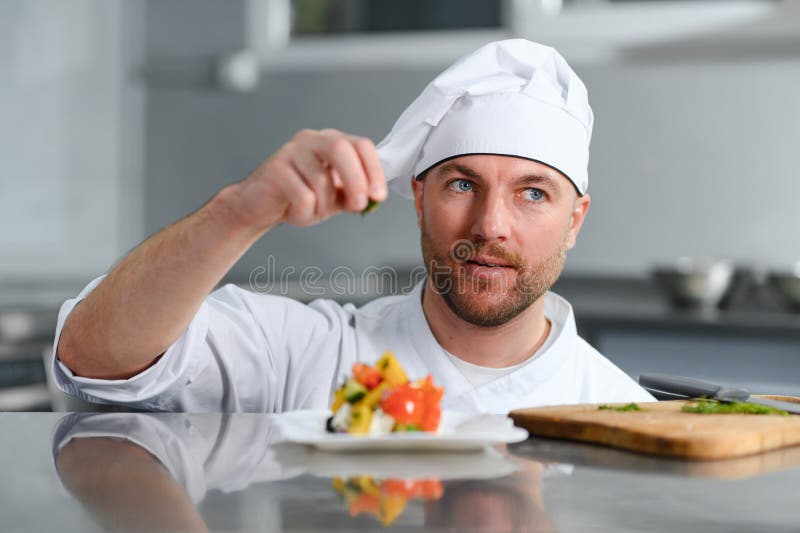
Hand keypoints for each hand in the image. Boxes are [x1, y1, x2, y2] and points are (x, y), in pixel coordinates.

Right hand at [233, 128, 386, 228]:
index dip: (374, 170)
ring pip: (321, 179)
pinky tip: (295, 212)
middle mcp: (311, 140)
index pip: (361, 145)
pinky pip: (303, 196)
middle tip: (358, 204)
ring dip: (324, 205)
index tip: (379, 195)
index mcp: (330, 141)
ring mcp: (291, 152)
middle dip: (356, 180)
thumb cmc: (297, 198)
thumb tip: (375, 197)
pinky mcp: (275, 169)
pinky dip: (305, 213)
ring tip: (314, 211)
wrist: (258, 206)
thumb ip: (355, 194)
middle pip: (341, 149)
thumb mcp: (334, 197)